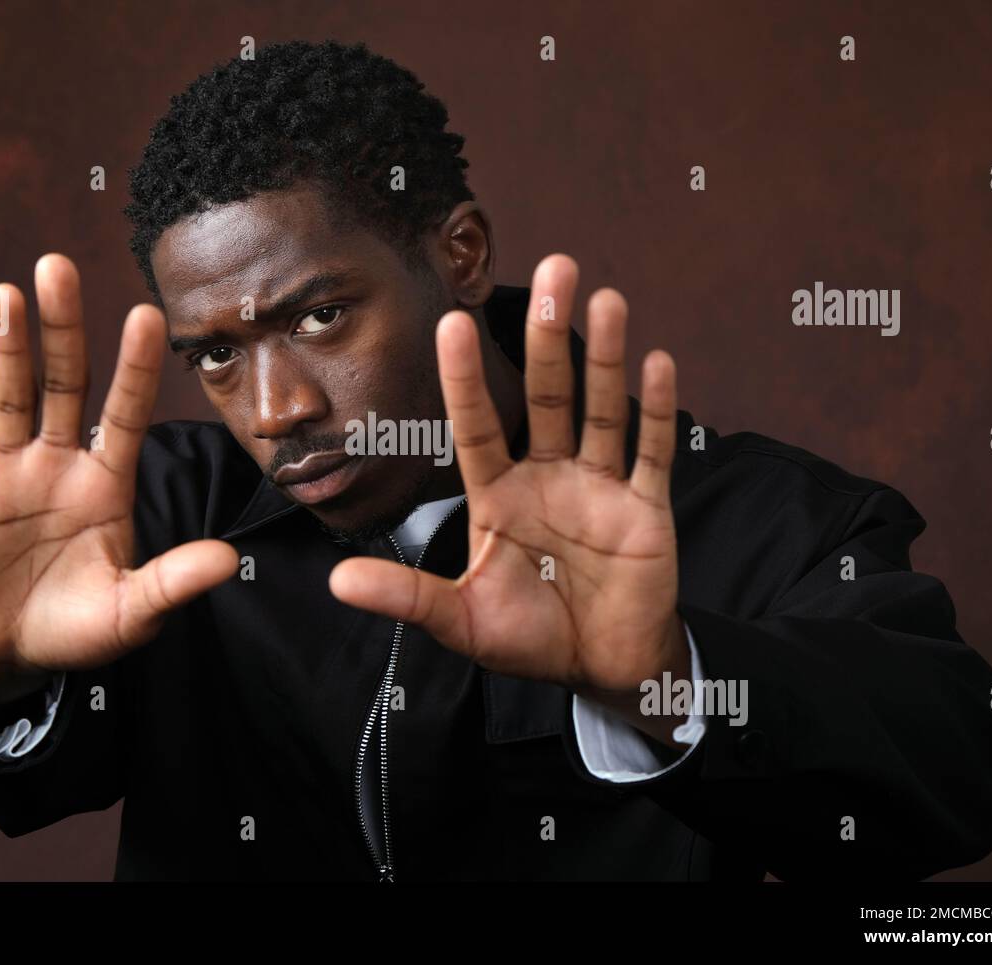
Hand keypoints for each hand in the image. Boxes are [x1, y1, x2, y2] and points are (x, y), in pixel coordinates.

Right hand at [0, 255, 237, 703]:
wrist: (13, 654)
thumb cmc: (81, 629)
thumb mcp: (133, 611)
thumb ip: (174, 581)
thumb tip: (230, 560)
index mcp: (108, 482)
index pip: (127, 413)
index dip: (136, 367)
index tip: (148, 315)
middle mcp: (60, 461)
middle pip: (66, 383)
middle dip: (65, 328)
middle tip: (59, 266)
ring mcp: (8, 469)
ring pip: (10, 395)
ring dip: (6, 345)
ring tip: (6, 294)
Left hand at [329, 255, 688, 739]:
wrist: (602, 668)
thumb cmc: (530, 639)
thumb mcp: (461, 620)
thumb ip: (407, 598)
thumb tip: (336, 582)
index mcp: (500, 497)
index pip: (478, 426)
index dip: (465, 378)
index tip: (449, 323)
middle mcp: (549, 478)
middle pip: (548, 396)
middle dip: (548, 336)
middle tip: (553, 268)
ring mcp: (600, 488)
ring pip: (599, 410)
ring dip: (604, 356)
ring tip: (605, 297)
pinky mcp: (646, 509)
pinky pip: (652, 454)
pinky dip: (655, 411)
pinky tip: (656, 361)